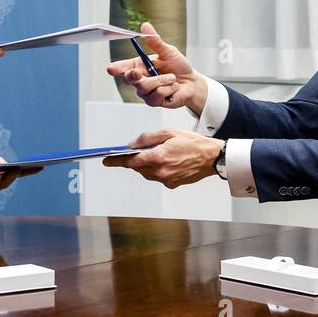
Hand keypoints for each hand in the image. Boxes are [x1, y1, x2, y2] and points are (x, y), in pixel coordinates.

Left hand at [102, 128, 223, 188]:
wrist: (212, 157)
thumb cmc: (193, 143)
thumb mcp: (168, 132)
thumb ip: (147, 138)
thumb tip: (132, 144)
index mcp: (158, 156)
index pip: (130, 161)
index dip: (116, 161)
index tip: (106, 160)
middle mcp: (160, 171)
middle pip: (137, 167)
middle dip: (135, 159)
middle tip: (137, 151)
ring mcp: (166, 179)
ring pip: (146, 173)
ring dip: (146, 164)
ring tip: (157, 153)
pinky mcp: (172, 184)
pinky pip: (157, 177)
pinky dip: (156, 169)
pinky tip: (167, 160)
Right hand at [105, 22, 206, 114]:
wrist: (192, 82)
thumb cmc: (178, 66)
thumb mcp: (168, 51)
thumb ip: (155, 41)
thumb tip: (145, 26)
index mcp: (140, 65)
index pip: (124, 67)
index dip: (116, 68)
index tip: (111, 69)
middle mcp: (140, 79)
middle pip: (129, 80)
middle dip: (133, 76)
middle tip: (138, 72)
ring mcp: (146, 92)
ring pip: (145, 88)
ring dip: (161, 81)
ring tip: (172, 77)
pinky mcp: (154, 101)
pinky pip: (157, 95)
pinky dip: (168, 89)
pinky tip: (174, 87)